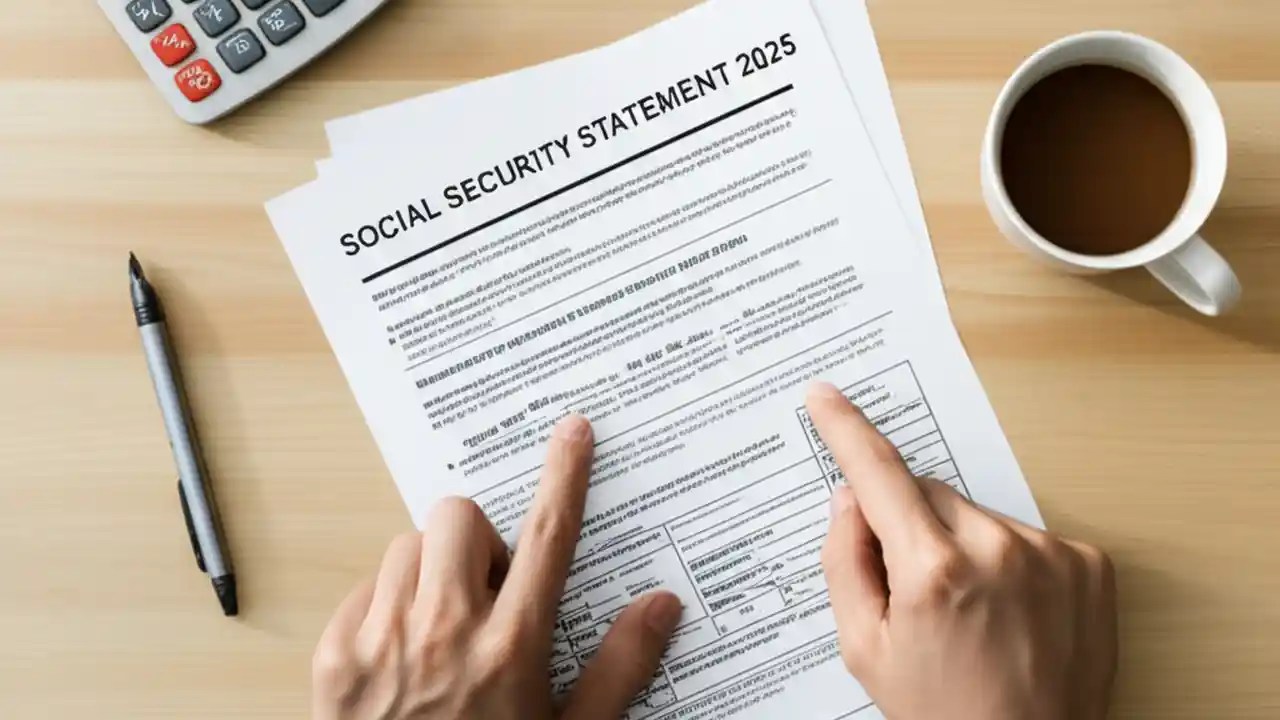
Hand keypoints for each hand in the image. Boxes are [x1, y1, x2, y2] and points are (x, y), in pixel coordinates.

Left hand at [312, 415, 683, 719]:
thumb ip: (620, 667)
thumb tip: (662, 604)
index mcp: (511, 647)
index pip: (547, 536)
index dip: (564, 475)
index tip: (573, 432)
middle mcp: (445, 631)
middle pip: (458, 517)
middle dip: (476, 540)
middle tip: (487, 588)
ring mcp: (383, 639)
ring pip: (408, 547)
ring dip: (431, 571)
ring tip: (444, 626)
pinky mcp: (336, 655)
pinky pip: (364, 589)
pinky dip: (386, 606)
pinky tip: (403, 652)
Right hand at [806, 382, 1116, 719]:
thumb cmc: (947, 716)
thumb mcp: (867, 650)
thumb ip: (846, 563)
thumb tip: (849, 501)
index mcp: (934, 571)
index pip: (878, 474)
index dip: (845, 430)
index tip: (826, 397)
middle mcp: (998, 549)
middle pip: (928, 494)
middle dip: (909, 525)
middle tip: (912, 589)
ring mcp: (1051, 553)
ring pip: (976, 516)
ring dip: (962, 545)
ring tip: (971, 613)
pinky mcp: (1089, 563)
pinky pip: (1025, 536)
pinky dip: (1008, 561)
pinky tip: (1008, 612)